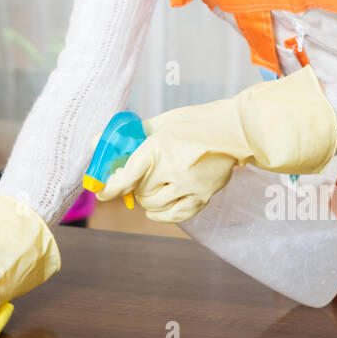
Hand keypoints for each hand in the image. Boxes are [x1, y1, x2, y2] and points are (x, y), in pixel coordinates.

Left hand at [99, 65, 336, 222]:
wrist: (235, 131)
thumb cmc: (198, 122)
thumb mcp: (163, 121)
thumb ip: (136, 135)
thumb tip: (106, 140)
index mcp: (158, 148)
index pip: (126, 177)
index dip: (110, 188)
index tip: (102, 192)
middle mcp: (171, 170)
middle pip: (140, 192)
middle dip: (133, 189)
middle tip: (134, 182)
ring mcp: (188, 187)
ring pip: (155, 205)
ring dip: (146, 201)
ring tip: (148, 192)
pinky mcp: (202, 197)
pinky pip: (176, 216)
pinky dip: (162, 215)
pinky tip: (156, 210)